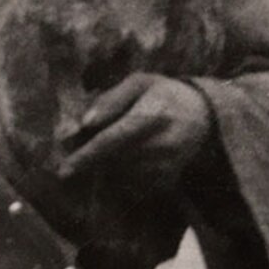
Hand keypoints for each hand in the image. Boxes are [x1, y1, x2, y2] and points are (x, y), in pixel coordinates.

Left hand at [53, 73, 212, 192]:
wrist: (204, 116)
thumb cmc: (165, 95)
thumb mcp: (140, 83)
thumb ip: (111, 100)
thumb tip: (85, 123)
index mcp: (151, 115)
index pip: (112, 140)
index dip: (86, 156)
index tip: (64, 170)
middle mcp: (161, 144)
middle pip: (112, 161)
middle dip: (93, 159)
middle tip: (83, 149)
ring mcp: (166, 166)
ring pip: (120, 175)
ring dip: (107, 166)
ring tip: (117, 147)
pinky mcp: (167, 180)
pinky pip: (132, 186)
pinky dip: (122, 175)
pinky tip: (130, 158)